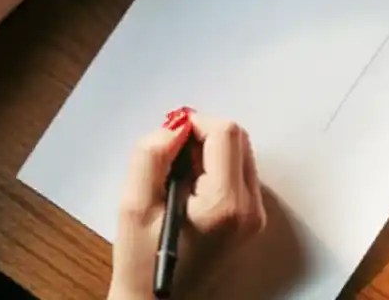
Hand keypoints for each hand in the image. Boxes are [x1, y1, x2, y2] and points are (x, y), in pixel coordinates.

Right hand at [108, 110, 264, 299]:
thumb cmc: (143, 265)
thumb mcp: (134, 204)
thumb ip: (152, 155)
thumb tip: (174, 126)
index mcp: (225, 205)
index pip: (225, 133)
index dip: (194, 124)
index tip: (170, 136)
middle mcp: (249, 210)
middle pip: (238, 139)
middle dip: (203, 136)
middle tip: (171, 158)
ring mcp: (254, 217)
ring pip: (240, 154)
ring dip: (208, 152)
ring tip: (177, 180)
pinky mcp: (250, 220)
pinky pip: (238, 174)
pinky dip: (214, 169)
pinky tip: (189, 191)